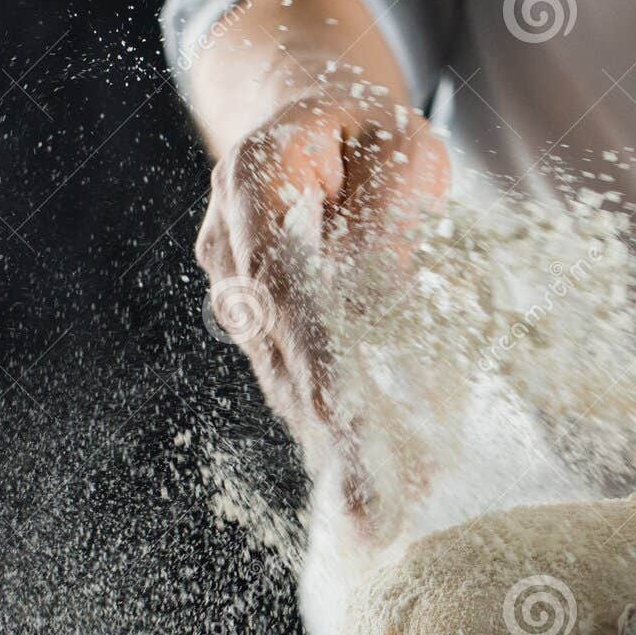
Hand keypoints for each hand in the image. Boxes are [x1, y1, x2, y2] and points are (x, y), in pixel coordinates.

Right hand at [193, 78, 449, 528]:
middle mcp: (231, 240)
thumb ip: (391, 209)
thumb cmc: (373, 129)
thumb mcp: (404, 145)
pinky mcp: (258, 319)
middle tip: (381, 511)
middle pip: (279, 348)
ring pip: (284, 378)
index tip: (346, 423)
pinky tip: (375, 481)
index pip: (284, 282)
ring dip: (336, 446)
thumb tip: (381, 290)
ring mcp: (236, 284)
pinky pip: (295, 378)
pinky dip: (334, 426)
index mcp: (256, 178)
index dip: (314, 357)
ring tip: (388, 516)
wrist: (312, 118)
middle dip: (332, 432)